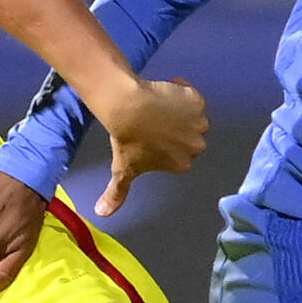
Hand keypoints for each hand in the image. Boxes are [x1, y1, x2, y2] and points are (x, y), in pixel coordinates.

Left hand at [91, 76, 208, 215]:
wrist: (129, 108)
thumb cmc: (127, 141)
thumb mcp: (123, 171)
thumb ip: (117, 194)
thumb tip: (102, 213)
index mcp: (183, 164)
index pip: (178, 154)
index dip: (165, 144)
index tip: (152, 136)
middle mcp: (197, 146)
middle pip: (189, 136)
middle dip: (176, 129)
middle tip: (155, 120)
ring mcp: (199, 122)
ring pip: (192, 116)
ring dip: (180, 111)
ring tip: (159, 105)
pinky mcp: (198, 100)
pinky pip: (191, 94)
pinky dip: (181, 90)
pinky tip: (165, 89)